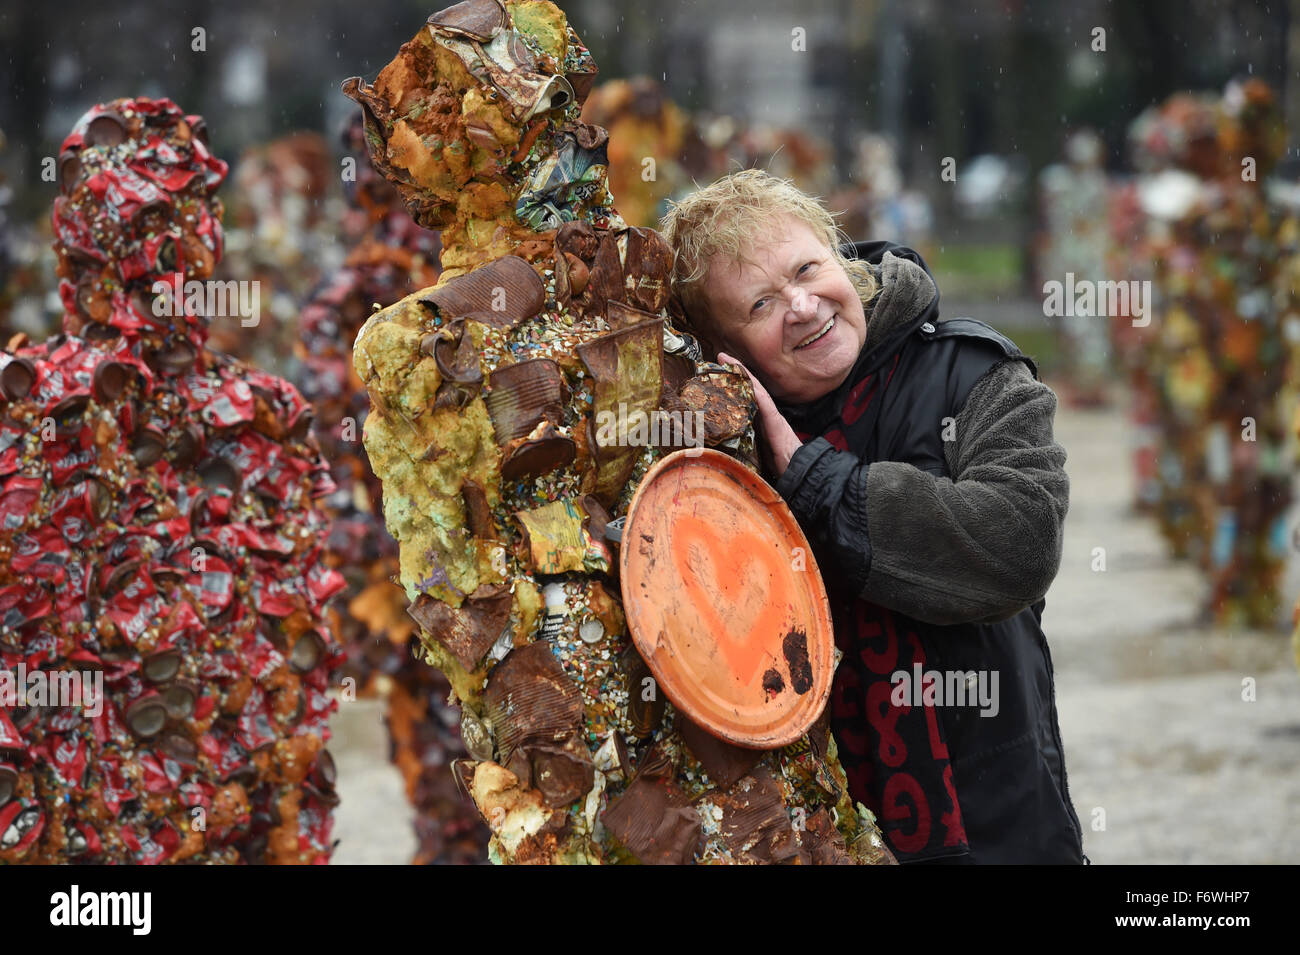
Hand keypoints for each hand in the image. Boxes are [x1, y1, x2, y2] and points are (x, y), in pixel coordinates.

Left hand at [717, 352, 802, 477]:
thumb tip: (720, 448)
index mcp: (759, 420)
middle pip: (748, 388)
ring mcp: (771, 415)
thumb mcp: (754, 452)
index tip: (719, 370)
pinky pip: (763, 400)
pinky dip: (753, 387)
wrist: (797, 470)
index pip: (745, 396)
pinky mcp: (775, 420)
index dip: (733, 383)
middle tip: (720, 356)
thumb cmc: (778, 464)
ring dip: (742, 372)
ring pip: (754, 388)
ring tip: (727, 359)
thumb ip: (742, 445)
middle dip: (735, 372)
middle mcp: (765, 413)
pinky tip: (745, 376)